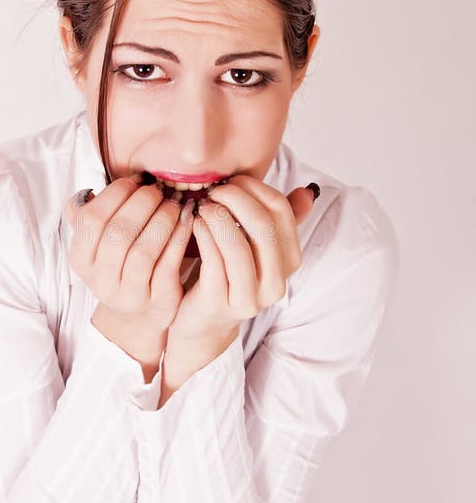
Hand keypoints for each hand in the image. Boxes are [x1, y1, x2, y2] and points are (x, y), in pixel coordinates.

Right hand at [63, 175, 194, 333]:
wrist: (141, 313)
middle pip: (118, 233)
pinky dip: (180, 237)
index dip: (115, 193)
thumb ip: (90, 217)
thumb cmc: (122, 265)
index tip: (136, 181)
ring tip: (175, 203)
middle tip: (159, 190)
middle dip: (142, 203)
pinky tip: (188, 220)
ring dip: (163, 219)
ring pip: (144, 250)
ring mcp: (128, 294)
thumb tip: (89, 192)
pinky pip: (169, 263)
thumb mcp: (99, 244)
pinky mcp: (158, 300)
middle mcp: (100, 280)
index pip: (91, 218)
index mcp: (80, 259)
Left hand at [166, 176, 317, 342]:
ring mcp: (250, 297)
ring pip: (237, 245)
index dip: (256, 188)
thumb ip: (280, 220)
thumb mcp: (256, 247)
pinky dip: (203, 234)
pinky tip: (194, 222)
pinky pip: (213, 261)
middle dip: (235, 199)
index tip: (233, 180)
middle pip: (263, 226)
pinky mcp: (221, 304)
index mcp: (290, 261)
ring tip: (202, 205)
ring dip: (217, 216)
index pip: (282, 211)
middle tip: (214, 190)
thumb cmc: (227, 274)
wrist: (202, 322)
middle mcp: (276, 282)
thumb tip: (308, 191)